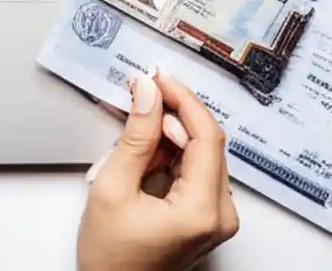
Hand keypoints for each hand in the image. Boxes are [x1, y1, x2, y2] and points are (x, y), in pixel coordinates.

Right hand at [77, 70, 238, 270]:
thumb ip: (135, 137)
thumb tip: (147, 94)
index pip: (206, 137)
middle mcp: (220, 214)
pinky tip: (146, 148)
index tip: (159, 78)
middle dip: (174, 114)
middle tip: (142, 92)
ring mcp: (217, 217)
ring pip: (201, 154)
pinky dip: (172, 153)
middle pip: (206, 144)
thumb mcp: (113, 189)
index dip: (183, 100)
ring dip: (171, 133)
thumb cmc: (111, 258)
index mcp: (202, 210)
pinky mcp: (207, 216)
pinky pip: (196, 171)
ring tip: (136, 124)